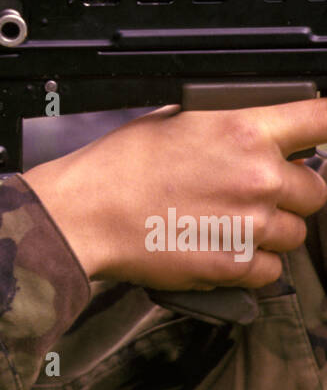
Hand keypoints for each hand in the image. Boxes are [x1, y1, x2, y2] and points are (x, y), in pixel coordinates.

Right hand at [22, 99, 326, 290]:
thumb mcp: (176, 120)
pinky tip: (222, 247)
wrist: (86, 213)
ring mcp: (250, 225)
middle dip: (290, 192)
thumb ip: (228, 125)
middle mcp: (258, 177)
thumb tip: (256, 130)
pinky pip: (272, 270)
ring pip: (295, 233)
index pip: (322, 119)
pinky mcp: (236, 266)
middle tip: (255, 191)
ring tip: (230, 222)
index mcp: (245, 130)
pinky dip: (254, 263)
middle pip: (316, 190)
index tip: (326, 134)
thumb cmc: (121, 165)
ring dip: (271, 230)